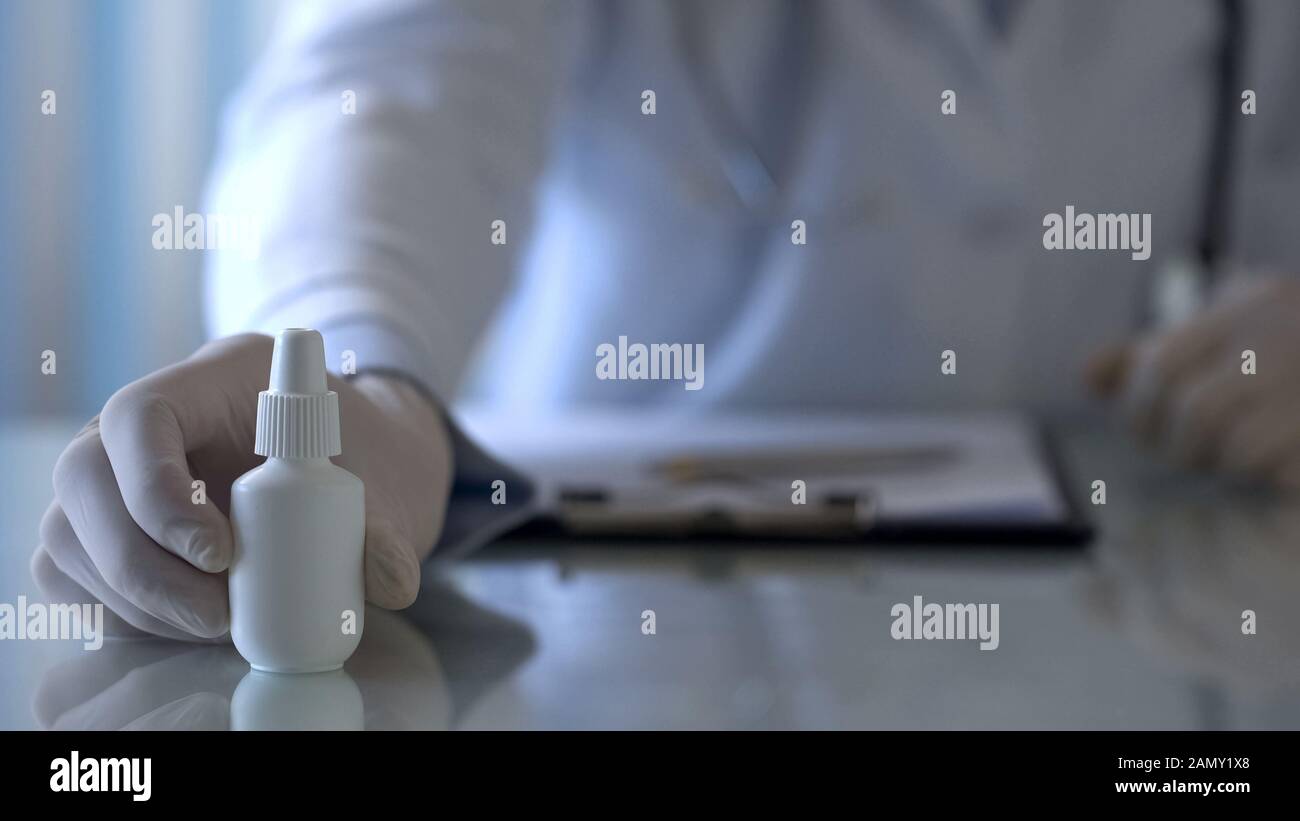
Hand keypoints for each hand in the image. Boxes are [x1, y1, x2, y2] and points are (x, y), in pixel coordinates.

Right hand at [31, 333, 452, 640]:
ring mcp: (116, 474)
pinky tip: (183, 626)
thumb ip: (387, 529)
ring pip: (70, 533)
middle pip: (85, 477)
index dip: (157, 488)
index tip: (219, 555)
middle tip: (214, 616)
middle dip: (139, 563)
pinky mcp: (107, 530)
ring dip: (133, 597)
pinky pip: (72, 573)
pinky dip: (121, 611)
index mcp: (213, 381)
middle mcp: (146, 423)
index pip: (140, 415)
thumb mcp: (387, 483)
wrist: (359, 472)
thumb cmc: (364, 460)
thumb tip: (391, 580)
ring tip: (215, 625)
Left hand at [1086, 276, 1299, 486]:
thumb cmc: (1296, 351)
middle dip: (1178, 443)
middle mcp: (1287, 338)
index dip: (1139, 408)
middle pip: (1196, 412)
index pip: (1161, 364)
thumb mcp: (1235, 329)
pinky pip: (1282, 472)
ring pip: (1238, 447)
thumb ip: (1158, 353)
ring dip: (1228, 462)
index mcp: (1254, 306)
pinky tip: (1280, 470)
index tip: (1145, 429)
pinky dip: (1273, 479)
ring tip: (1241, 457)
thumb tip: (1090, 375)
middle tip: (1188, 452)